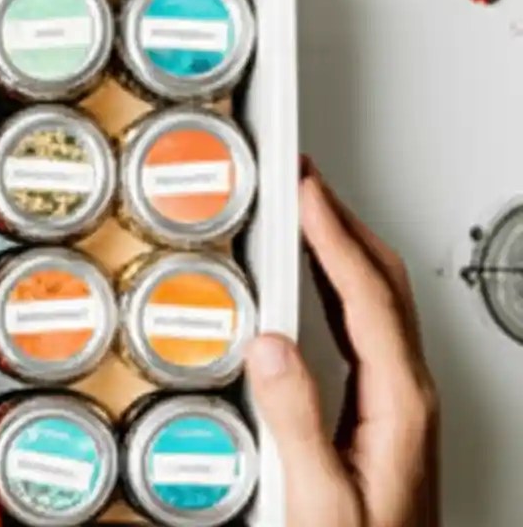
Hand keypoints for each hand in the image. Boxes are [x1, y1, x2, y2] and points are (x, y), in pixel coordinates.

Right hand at [245, 162, 439, 526]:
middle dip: (342, 221)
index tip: (305, 194)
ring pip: (375, 298)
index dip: (335, 236)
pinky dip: (334, 284)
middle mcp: (407, 394)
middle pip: (382, 282)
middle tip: (302, 181)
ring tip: (301, 211)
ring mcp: (397, 400)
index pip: (367, 297)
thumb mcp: (320, 500)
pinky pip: (360, 324)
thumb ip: (295, 423)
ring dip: (340, 246)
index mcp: (400, 406)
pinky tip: (308, 279)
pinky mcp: (379, 409)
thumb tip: (269, 345)